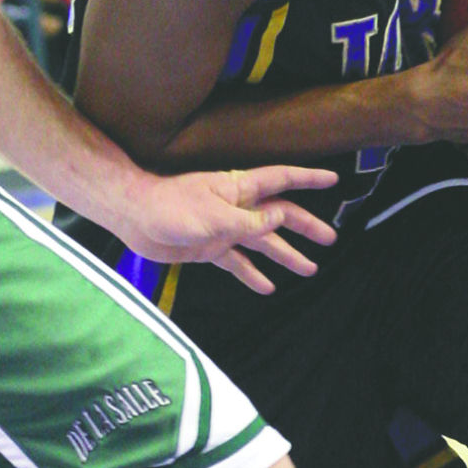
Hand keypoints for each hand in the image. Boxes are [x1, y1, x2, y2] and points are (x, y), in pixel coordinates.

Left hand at [116, 164, 338, 294]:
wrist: (135, 218)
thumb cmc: (172, 208)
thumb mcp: (215, 215)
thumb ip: (250, 220)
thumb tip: (282, 218)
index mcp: (239, 188)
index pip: (281, 180)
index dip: (307, 179)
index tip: (333, 180)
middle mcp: (237, 207)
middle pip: (280, 215)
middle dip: (305, 226)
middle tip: (330, 239)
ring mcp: (225, 228)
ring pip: (263, 242)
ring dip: (285, 254)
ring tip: (309, 269)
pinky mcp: (211, 248)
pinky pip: (237, 262)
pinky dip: (252, 274)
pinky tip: (267, 288)